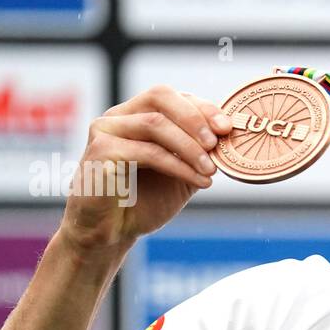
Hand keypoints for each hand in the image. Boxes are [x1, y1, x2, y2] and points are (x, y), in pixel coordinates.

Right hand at [60, 84, 230, 252]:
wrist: (110, 233)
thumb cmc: (143, 202)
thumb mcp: (180, 173)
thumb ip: (199, 154)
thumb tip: (229, 137)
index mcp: (135, 115)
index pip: (170, 96)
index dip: (201, 107)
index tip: (227, 128)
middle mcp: (118, 117)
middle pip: (160, 96)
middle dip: (195, 118)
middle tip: (216, 144)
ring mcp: (105, 131)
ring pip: (155, 124)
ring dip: (190, 147)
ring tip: (211, 170)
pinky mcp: (100, 152)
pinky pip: (148, 152)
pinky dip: (179, 166)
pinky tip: (199, 182)